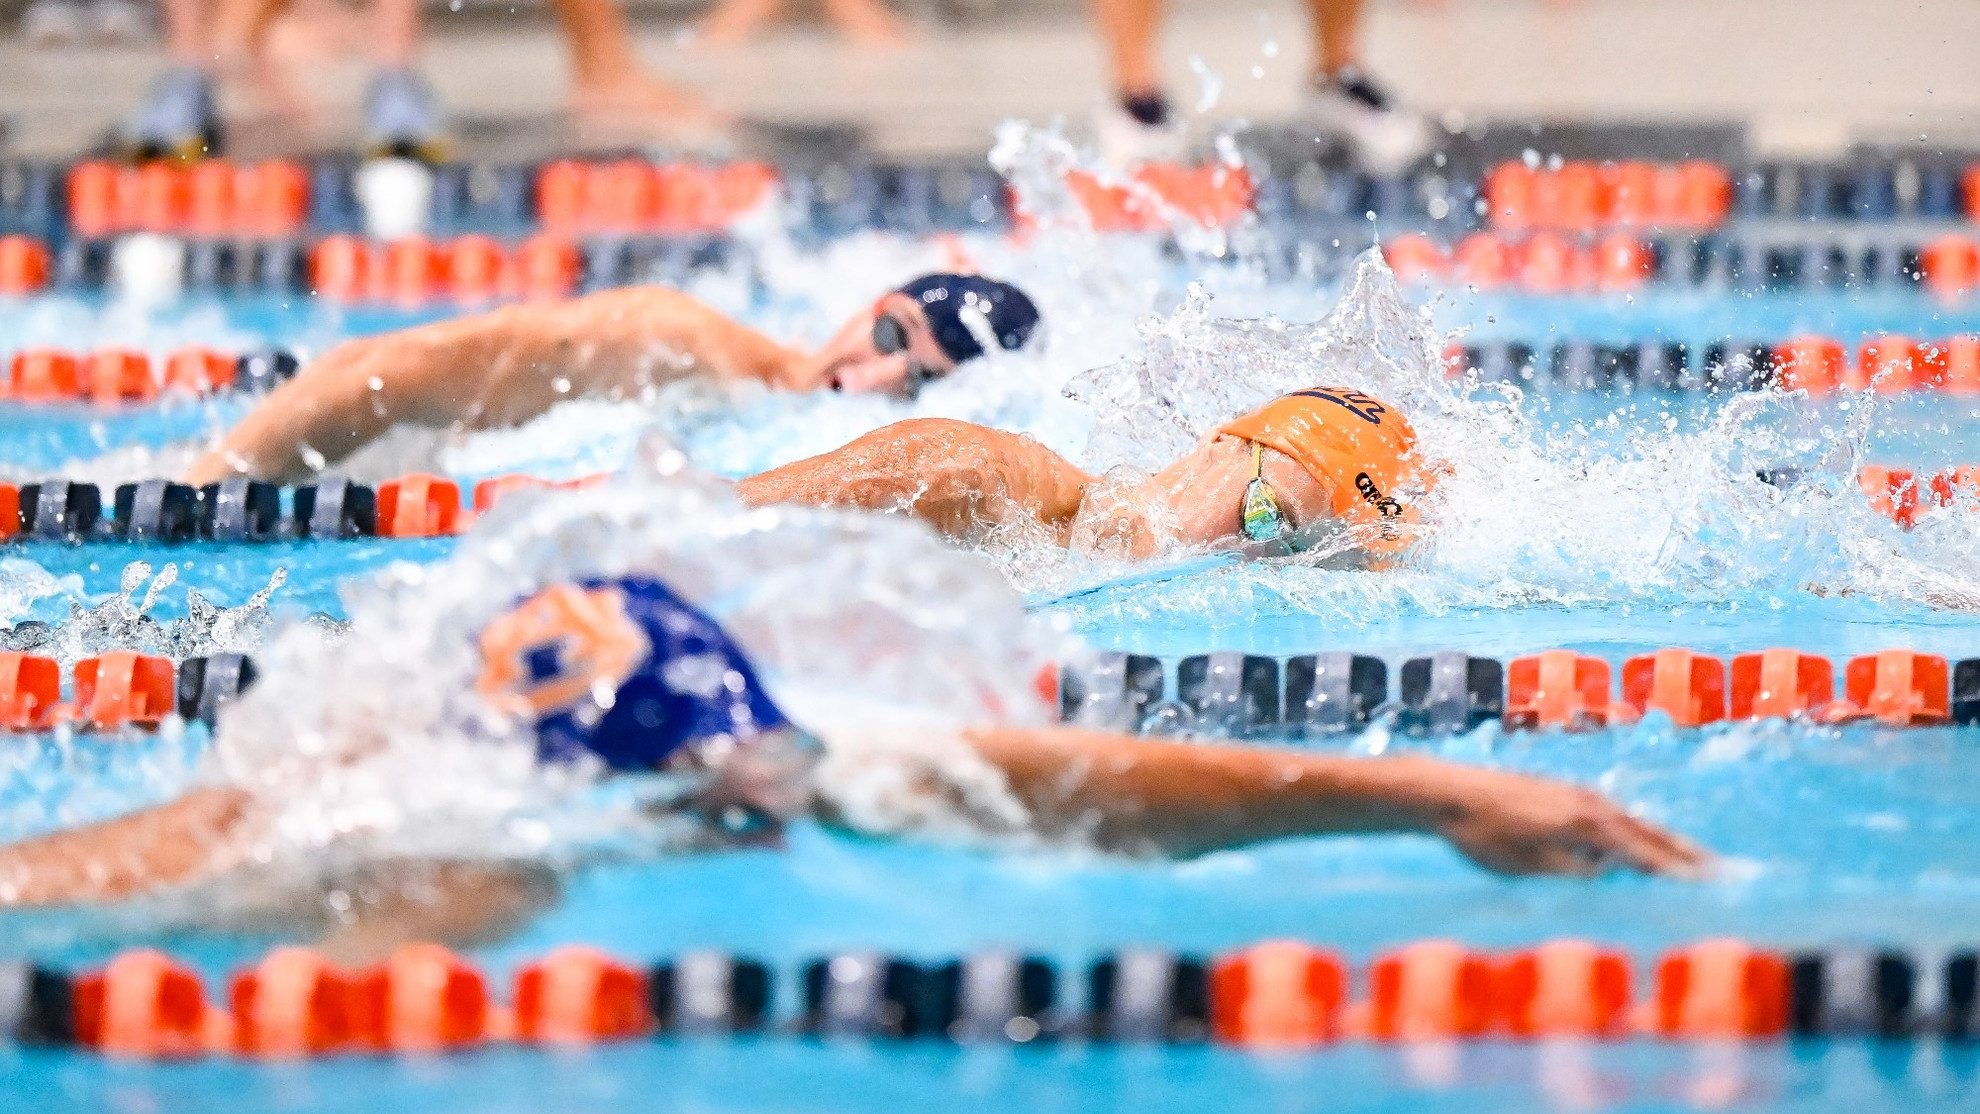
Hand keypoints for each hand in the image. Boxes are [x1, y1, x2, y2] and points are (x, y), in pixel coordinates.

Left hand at [1418, 763, 1709, 877]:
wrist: (1447, 793)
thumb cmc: (1485, 837)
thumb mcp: (1533, 868)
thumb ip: (1577, 872)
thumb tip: (1611, 873)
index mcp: (1588, 824)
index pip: (1646, 854)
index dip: (1679, 873)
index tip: (1712, 886)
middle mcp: (1590, 803)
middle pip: (1648, 832)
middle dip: (1685, 853)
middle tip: (1721, 871)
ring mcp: (1575, 793)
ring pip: (1631, 819)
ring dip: (1662, 839)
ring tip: (1689, 856)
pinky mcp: (1559, 791)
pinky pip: (1610, 812)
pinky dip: (1633, 827)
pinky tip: (1632, 835)